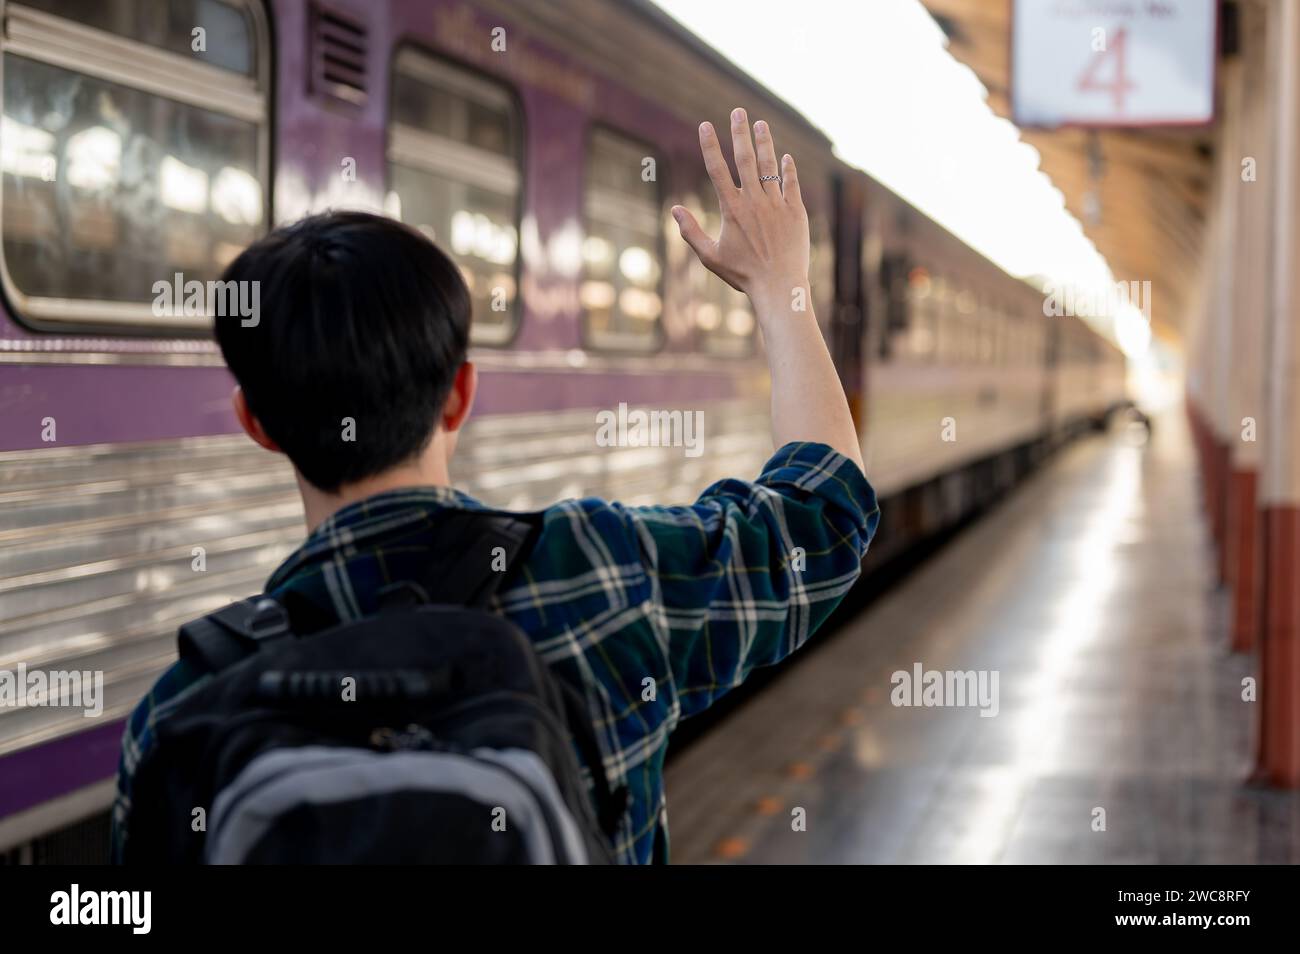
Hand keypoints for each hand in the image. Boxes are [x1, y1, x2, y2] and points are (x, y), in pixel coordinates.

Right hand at [671, 108, 810, 312]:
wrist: (779, 287)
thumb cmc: (742, 275)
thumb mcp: (710, 256)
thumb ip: (691, 231)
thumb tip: (674, 209)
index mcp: (732, 210)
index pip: (717, 169)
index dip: (710, 145)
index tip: (705, 125)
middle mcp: (754, 202)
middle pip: (745, 159)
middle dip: (740, 133)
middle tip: (738, 111)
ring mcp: (777, 205)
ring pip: (770, 166)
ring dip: (765, 143)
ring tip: (761, 124)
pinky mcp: (796, 212)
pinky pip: (791, 184)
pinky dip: (788, 169)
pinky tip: (785, 157)